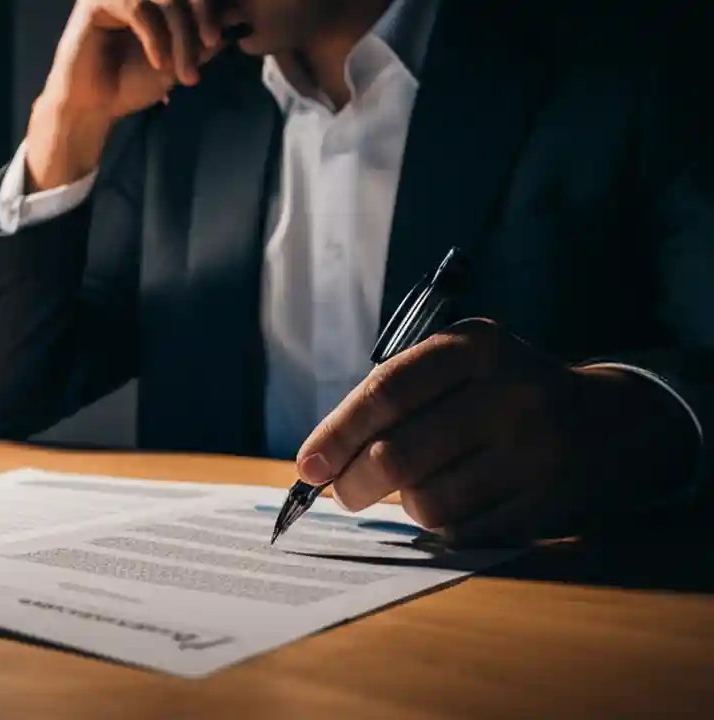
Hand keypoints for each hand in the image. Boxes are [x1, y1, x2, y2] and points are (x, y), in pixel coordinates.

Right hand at [25, 0, 225, 189]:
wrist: (92, 106)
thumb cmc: (131, 83)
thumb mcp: (180, 61)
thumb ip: (206, 40)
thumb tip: (240, 17)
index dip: (213, 8)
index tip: (222, 36)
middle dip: (203, 16)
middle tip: (212, 45)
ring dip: (182, 36)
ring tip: (185, 73)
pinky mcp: (98, 1)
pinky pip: (139, 8)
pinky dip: (155, 37)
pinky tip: (159, 63)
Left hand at [296, 319, 700, 545]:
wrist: (610, 422)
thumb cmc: (500, 392)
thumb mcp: (459, 365)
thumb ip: (393, 398)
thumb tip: (320, 462)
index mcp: (477, 346)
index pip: (388, 391)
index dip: (338, 433)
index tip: (307, 467)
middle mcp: (510, 394)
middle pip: (400, 456)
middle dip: (354, 483)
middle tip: (343, 492)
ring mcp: (535, 452)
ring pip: (428, 502)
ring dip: (405, 503)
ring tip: (418, 485)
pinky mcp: (548, 504)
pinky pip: (463, 532)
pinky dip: (442, 524)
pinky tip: (457, 499)